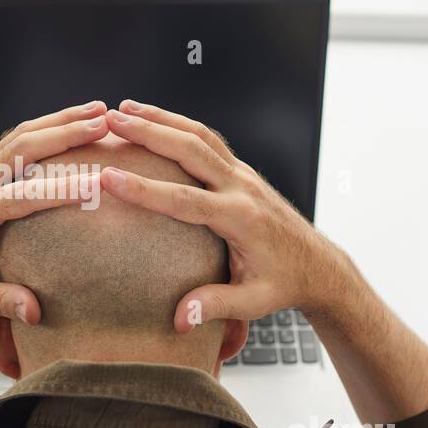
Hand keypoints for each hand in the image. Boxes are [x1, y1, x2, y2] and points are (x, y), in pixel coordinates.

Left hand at [0, 101, 108, 322]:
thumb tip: (34, 312)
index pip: (25, 196)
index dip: (63, 188)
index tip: (99, 182)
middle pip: (25, 147)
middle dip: (67, 132)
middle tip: (105, 122)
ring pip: (21, 135)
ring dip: (60, 119)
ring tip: (99, 109)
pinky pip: (15, 140)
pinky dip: (45, 126)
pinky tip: (71, 121)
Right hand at [99, 99, 346, 332]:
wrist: (318, 266)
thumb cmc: (284, 285)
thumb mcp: (254, 302)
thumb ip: (216, 306)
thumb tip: (180, 319)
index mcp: (241, 218)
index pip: (184, 200)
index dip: (144, 189)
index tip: (108, 177)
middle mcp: (242, 188)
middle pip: (191, 150)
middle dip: (149, 131)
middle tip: (110, 120)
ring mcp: (243, 174)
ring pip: (200, 135)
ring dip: (161, 118)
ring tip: (123, 108)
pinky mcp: (241, 171)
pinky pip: (208, 140)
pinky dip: (178, 125)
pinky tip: (154, 118)